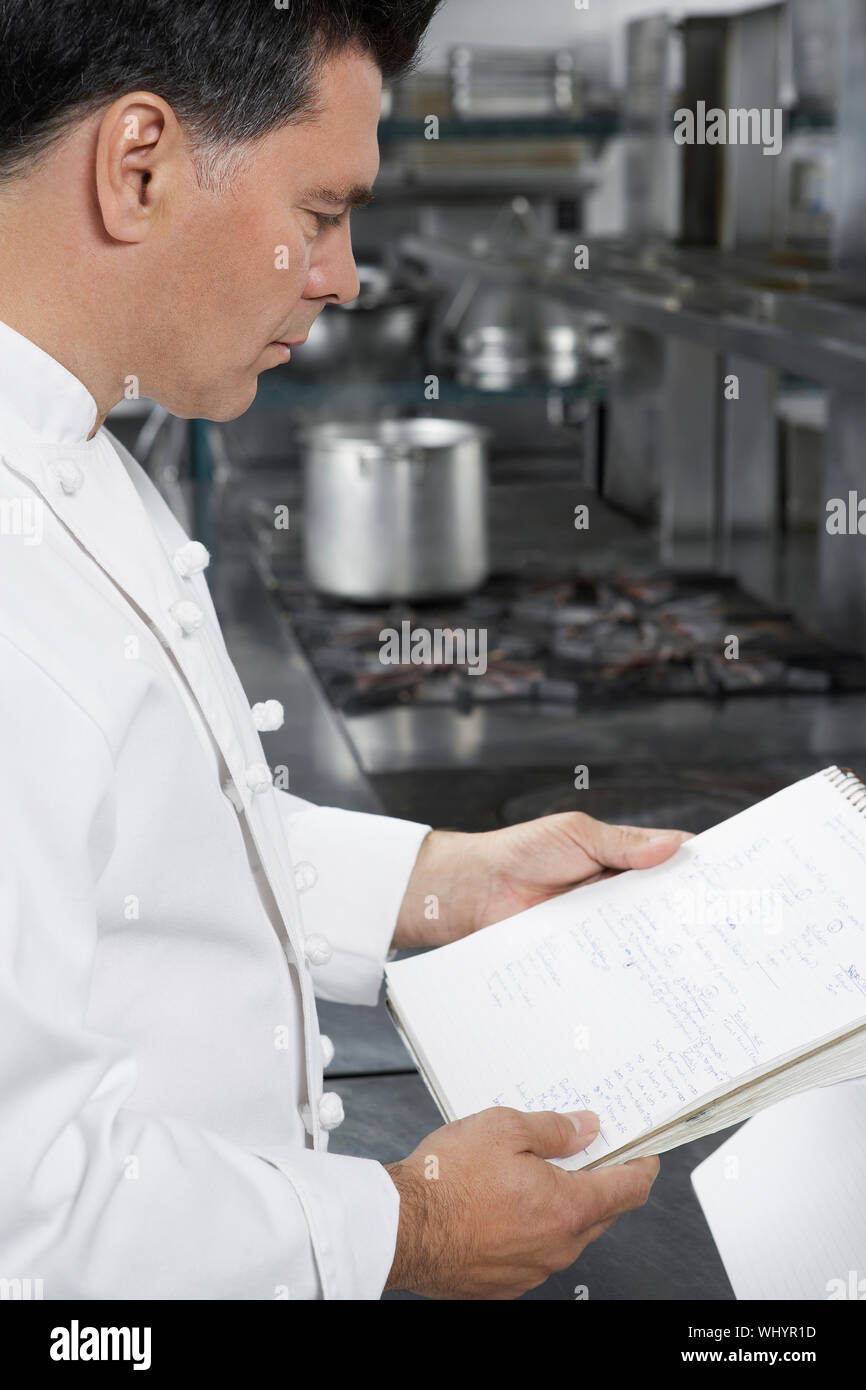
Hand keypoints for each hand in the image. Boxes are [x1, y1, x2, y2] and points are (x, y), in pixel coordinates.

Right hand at [384, 1106, 658, 1298]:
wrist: (399, 1227)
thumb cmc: (445, 1181)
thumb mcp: (504, 1128)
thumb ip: (554, 1129)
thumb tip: (585, 1129)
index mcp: (567, 1207)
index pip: (628, 1189)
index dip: (641, 1165)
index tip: (644, 1154)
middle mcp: (557, 1247)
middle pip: (600, 1213)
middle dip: (597, 1182)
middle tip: (580, 1153)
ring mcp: (532, 1270)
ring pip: (566, 1235)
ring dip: (559, 1207)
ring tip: (526, 1175)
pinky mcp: (505, 1284)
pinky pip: (534, 1254)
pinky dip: (530, 1229)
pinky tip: (502, 1206)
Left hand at [394, 813, 691, 949]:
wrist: (475, 890)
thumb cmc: (522, 852)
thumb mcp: (576, 835)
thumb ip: (622, 844)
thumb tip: (673, 846)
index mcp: (620, 858)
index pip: (668, 863)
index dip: (695, 871)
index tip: (726, 884)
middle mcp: (616, 894)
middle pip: (663, 905)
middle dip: (687, 914)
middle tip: (718, 928)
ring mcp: (602, 925)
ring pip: (643, 936)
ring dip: (661, 944)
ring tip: (692, 956)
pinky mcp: (585, 953)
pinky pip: (613, 961)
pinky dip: (630, 966)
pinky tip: (648, 974)